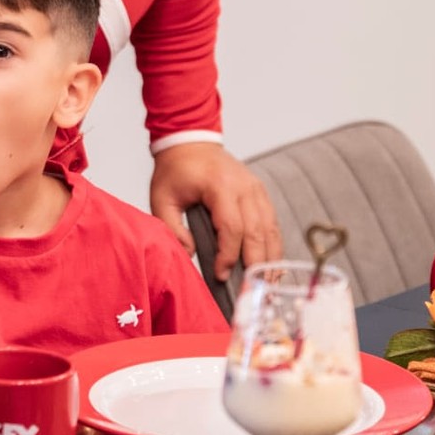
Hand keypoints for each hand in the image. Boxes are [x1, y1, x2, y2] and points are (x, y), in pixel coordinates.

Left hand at [150, 143, 281, 281]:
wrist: (190, 143)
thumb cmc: (175, 171)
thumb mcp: (161, 198)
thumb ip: (171, 228)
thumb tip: (189, 256)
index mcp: (220, 185)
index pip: (232, 226)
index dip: (229, 255)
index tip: (221, 275)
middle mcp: (245, 187)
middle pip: (257, 231)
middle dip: (255, 264)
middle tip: (252, 291)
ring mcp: (256, 189)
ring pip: (270, 230)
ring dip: (270, 259)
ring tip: (266, 285)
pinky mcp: (261, 194)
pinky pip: (271, 224)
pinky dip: (272, 247)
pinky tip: (270, 267)